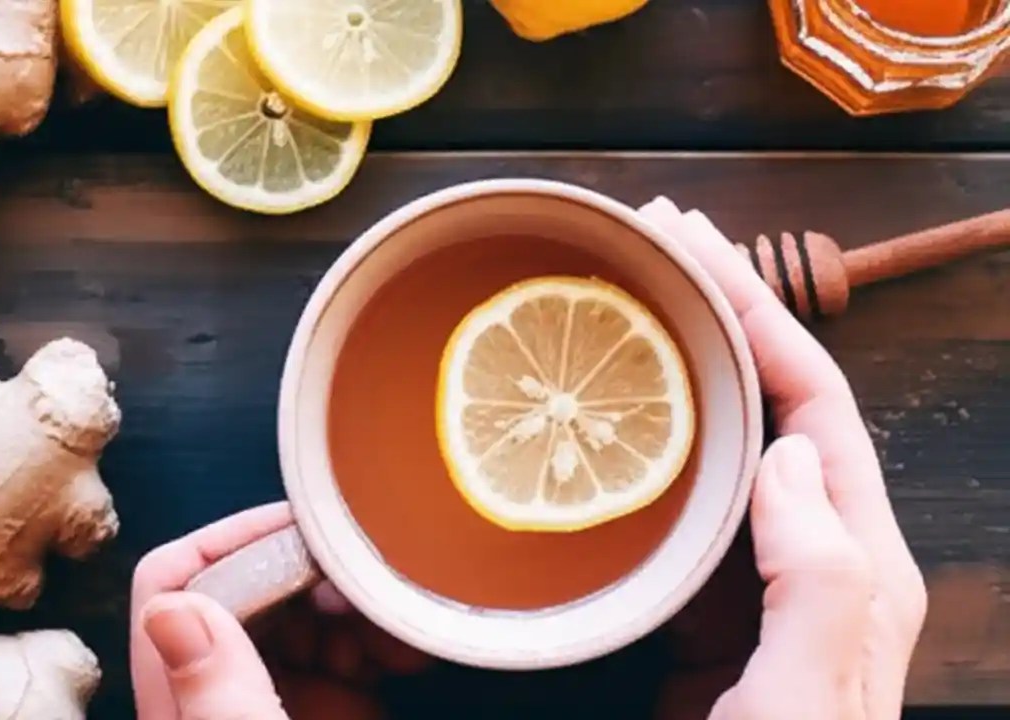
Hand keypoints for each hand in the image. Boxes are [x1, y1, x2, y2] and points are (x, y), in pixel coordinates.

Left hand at [130, 502, 430, 719]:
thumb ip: (221, 703)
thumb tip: (174, 610)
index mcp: (184, 704)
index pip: (173, 583)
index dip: (232, 540)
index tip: (306, 533)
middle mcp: (223, 689)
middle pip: (248, 584)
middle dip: (313, 567)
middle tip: (371, 571)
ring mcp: (277, 698)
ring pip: (305, 609)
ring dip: (357, 599)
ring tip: (402, 619)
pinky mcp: (332, 709)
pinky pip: (350, 647)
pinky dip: (384, 635)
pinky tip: (412, 654)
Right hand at [637, 197, 928, 718]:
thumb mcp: (808, 695)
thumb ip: (817, 579)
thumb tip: (781, 451)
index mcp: (855, 561)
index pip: (813, 404)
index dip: (761, 316)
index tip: (696, 251)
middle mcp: (813, 554)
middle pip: (774, 401)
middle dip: (722, 313)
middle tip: (657, 244)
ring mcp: (756, 580)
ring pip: (726, 443)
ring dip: (684, 366)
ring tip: (631, 304)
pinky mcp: (707, 608)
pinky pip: (683, 503)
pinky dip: (649, 444)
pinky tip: (607, 425)